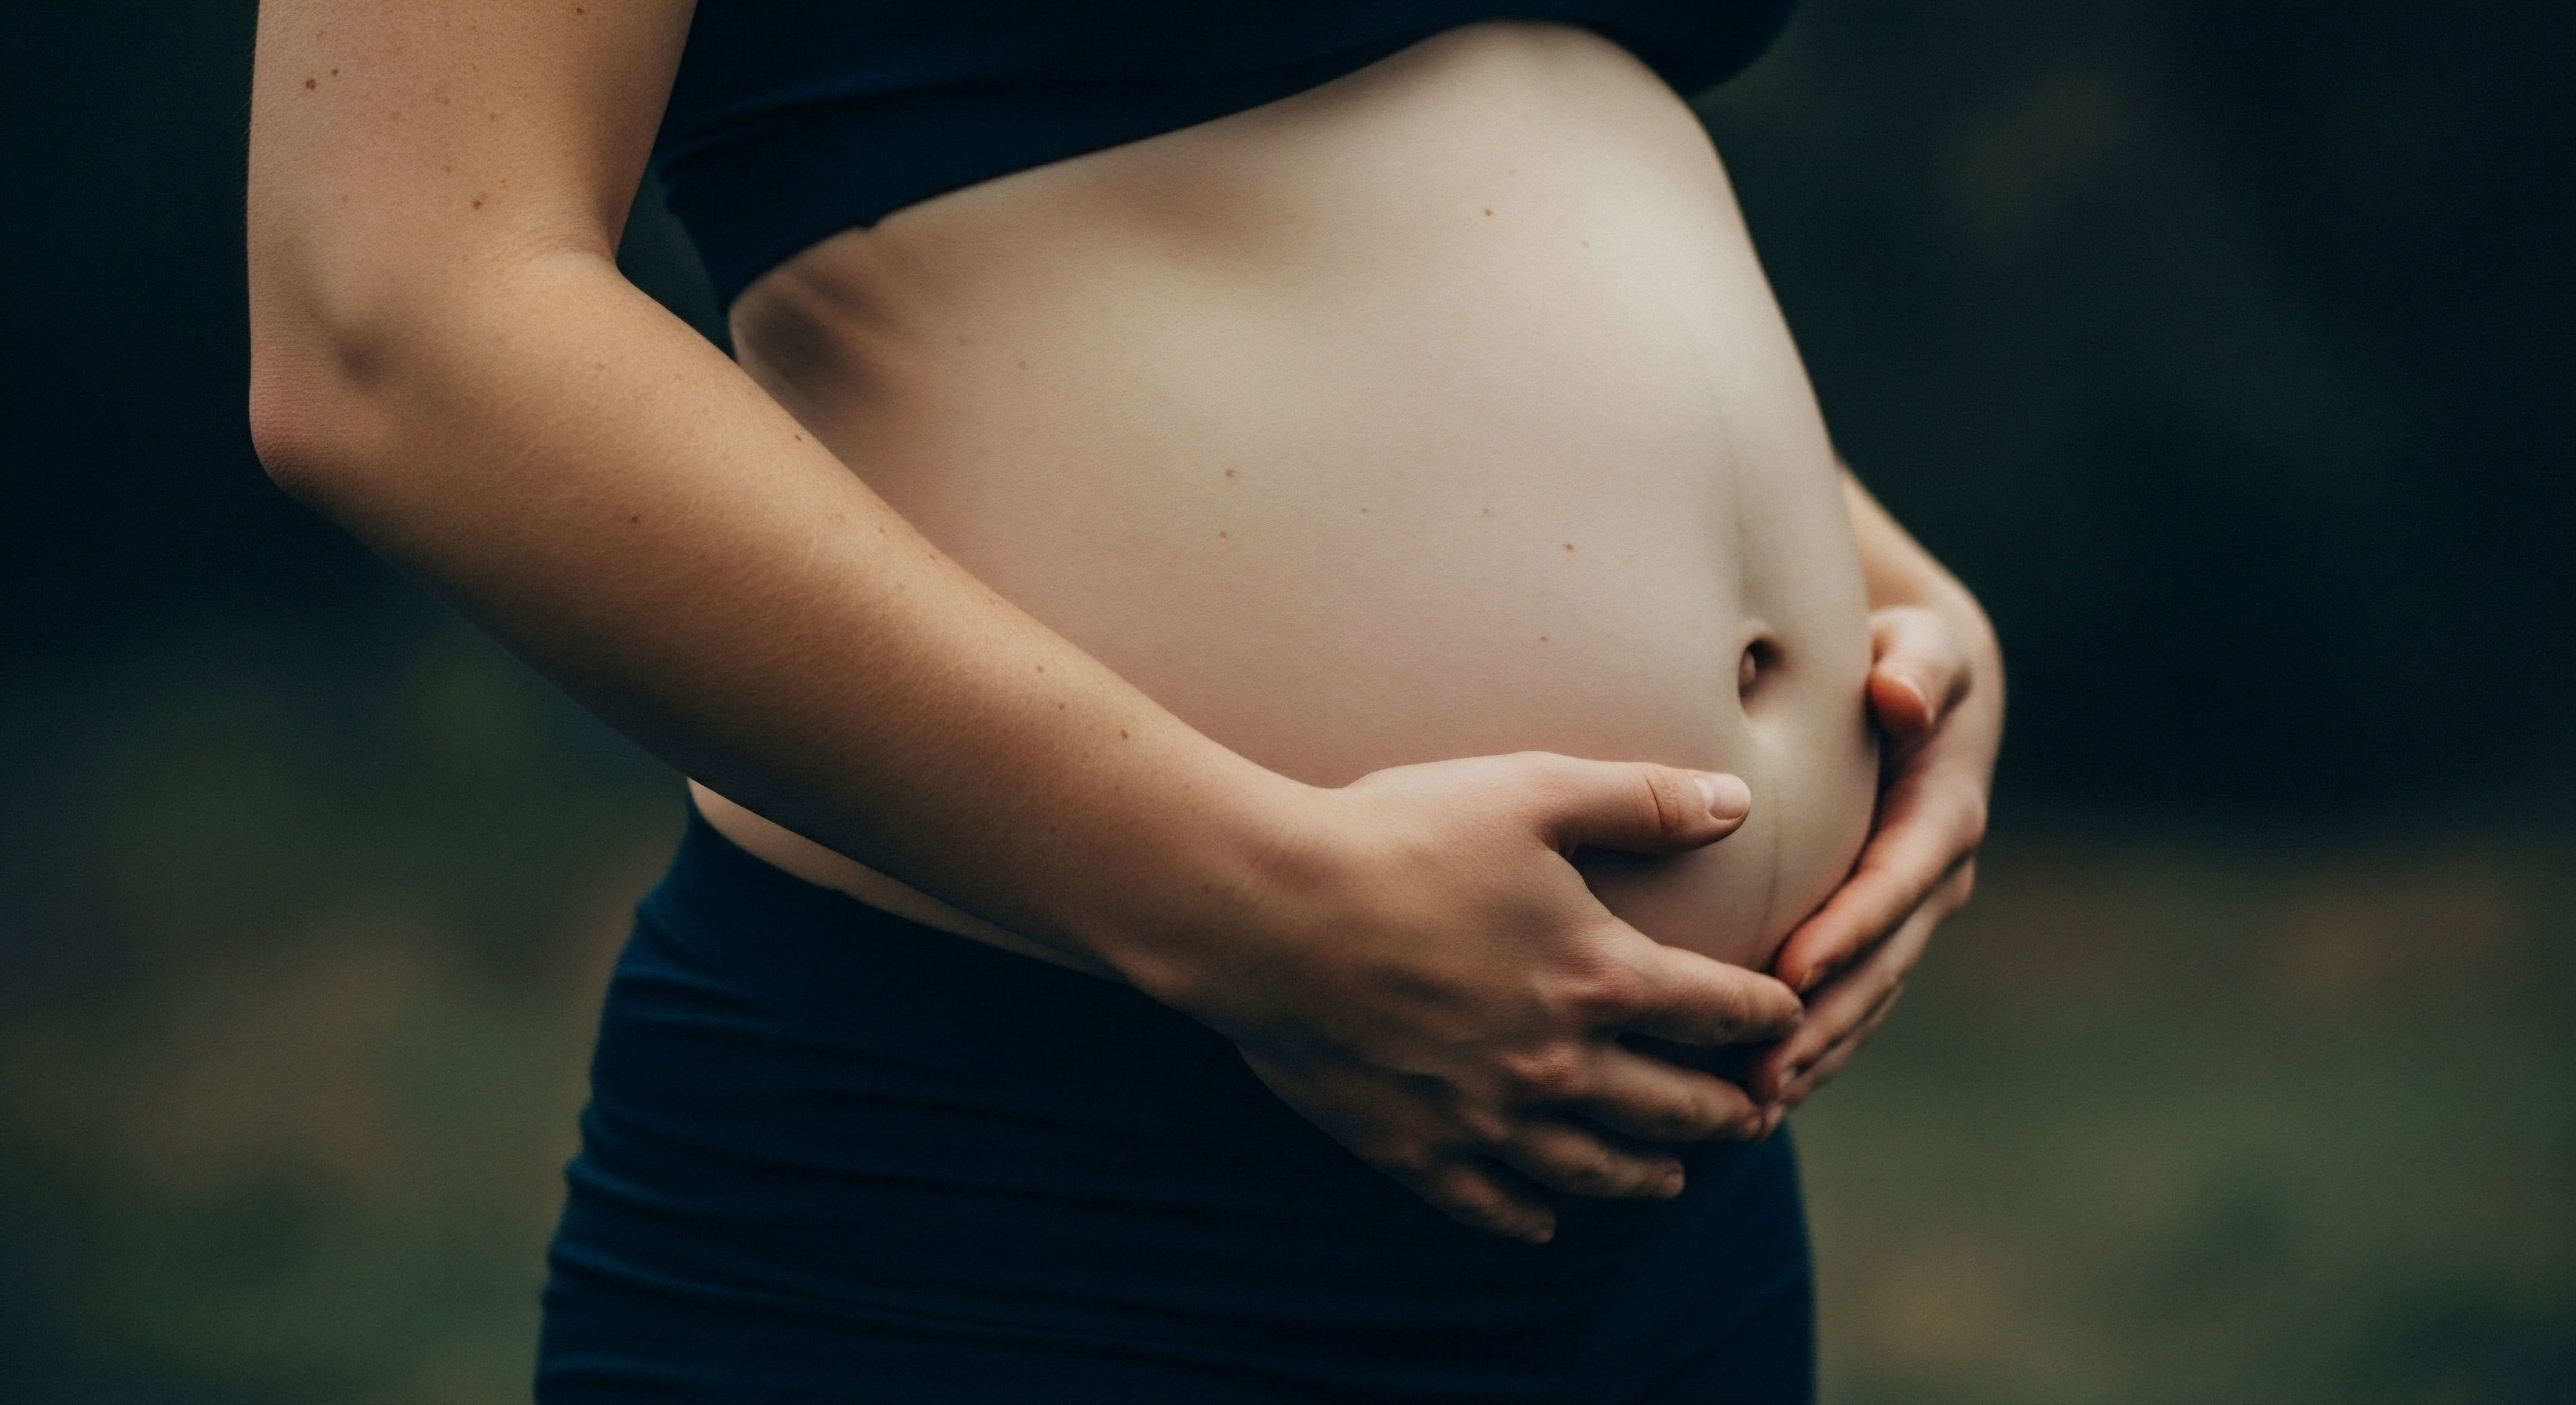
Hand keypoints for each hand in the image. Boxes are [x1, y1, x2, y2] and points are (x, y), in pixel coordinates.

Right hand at [1137, 753, 1801, 1243]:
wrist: (1265, 911)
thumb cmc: (1396, 836)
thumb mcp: (1529, 792)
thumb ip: (1643, 799)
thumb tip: (1740, 800)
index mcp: (1598, 976)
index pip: (1719, 1011)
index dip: (1767, 1016)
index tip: (1789, 1018)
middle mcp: (1557, 1064)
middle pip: (1674, 1107)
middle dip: (1728, 1110)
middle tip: (1757, 1115)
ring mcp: (1486, 1118)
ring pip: (1594, 1169)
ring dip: (1646, 1174)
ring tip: (1673, 1177)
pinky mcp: (1415, 1148)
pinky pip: (1489, 1205)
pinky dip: (1527, 1218)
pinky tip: (1542, 1222)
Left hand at [1754, 601, 2001, 1111]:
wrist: (1917, 687)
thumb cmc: (1903, 659)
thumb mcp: (1921, 647)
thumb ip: (1918, 667)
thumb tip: (1899, 697)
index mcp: (1940, 818)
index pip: (1892, 884)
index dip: (1849, 930)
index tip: (1793, 971)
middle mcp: (1931, 881)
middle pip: (1879, 967)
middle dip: (1824, 1024)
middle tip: (1761, 1072)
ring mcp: (1907, 918)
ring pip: (1864, 1002)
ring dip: (1815, 1055)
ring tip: (1751, 1104)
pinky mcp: (1876, 937)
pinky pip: (1847, 1004)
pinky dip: (1811, 1049)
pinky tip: (1754, 1094)